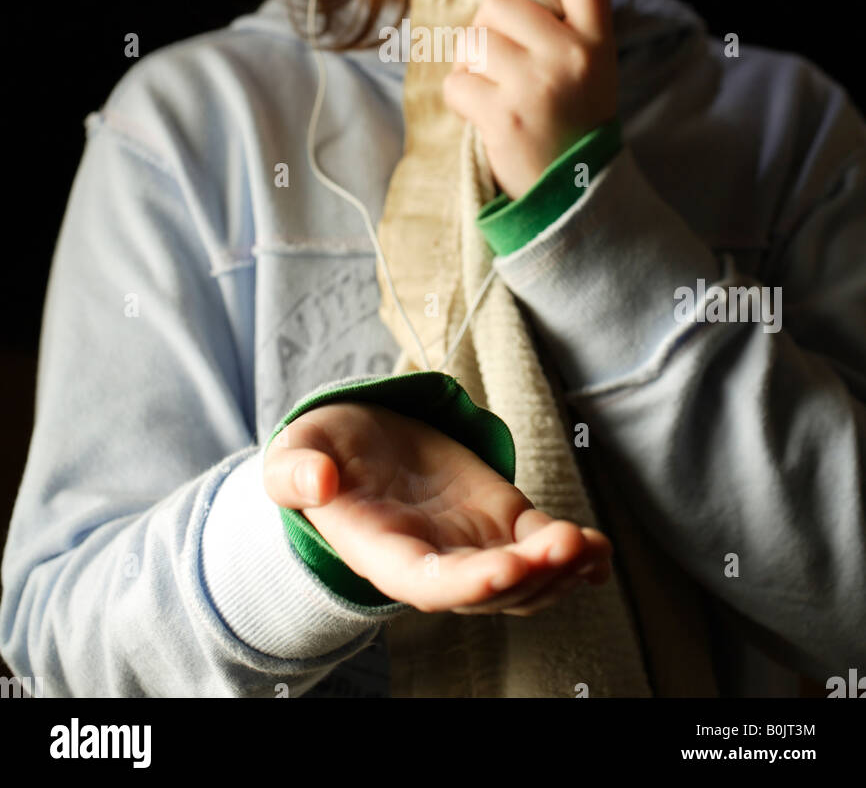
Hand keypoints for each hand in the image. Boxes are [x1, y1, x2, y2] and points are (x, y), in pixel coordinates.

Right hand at [264, 401, 611, 615]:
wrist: (358, 443)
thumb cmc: (323, 452)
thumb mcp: (297, 452)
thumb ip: (296, 470)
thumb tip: (315, 481)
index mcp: (384, 552)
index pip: (430, 583)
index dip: (469, 582)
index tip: (507, 566)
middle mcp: (435, 562)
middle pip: (488, 590)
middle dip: (531, 577)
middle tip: (566, 547)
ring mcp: (475, 545)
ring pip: (526, 580)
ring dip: (561, 571)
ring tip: (589, 547)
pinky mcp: (503, 519)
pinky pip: (544, 548)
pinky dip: (576, 555)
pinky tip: (600, 550)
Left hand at [442, 0, 616, 200]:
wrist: (576, 197)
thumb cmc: (572, 125)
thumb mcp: (590, 70)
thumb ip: (563, 28)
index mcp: (598, 42)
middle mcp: (572, 57)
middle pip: (500, 3)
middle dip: (486, 28)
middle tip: (500, 64)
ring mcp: (537, 86)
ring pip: (471, 41)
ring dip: (469, 64)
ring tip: (492, 91)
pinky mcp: (504, 116)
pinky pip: (455, 82)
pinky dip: (459, 97)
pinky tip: (482, 115)